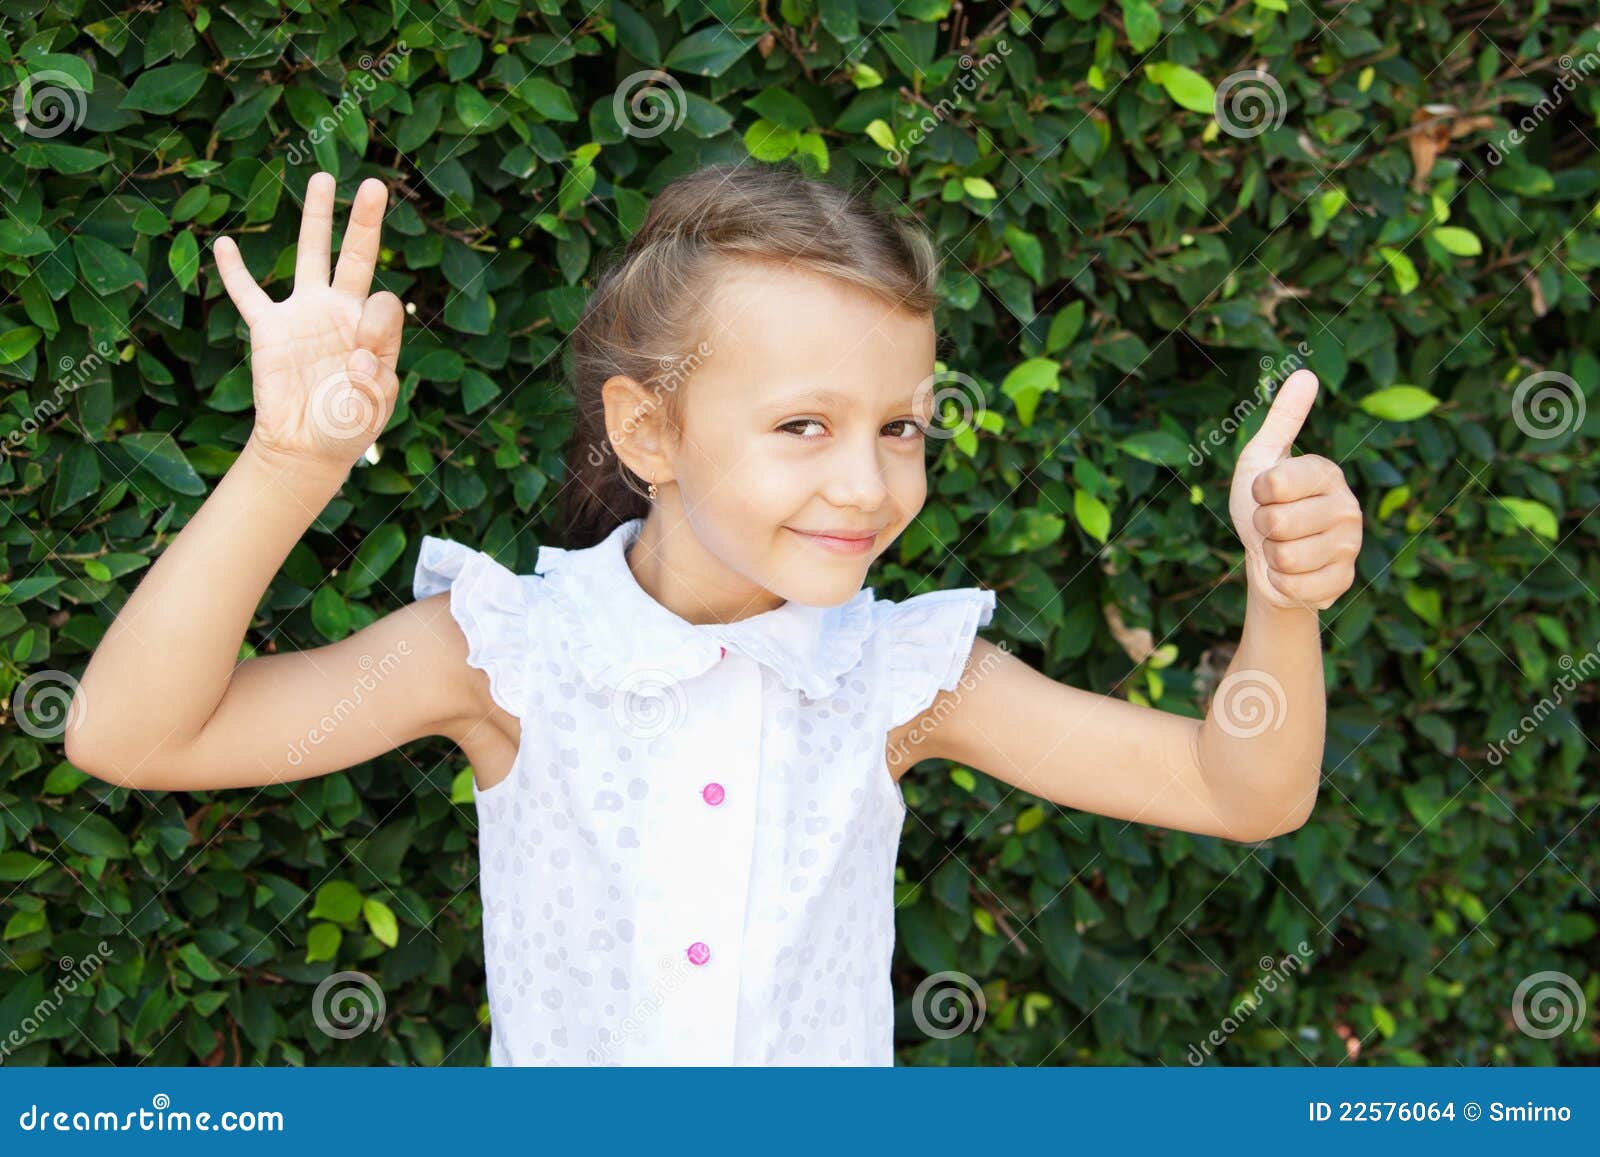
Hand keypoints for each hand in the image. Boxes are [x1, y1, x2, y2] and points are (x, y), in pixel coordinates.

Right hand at [213, 172, 403, 471]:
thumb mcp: (373, 408)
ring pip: (310, 256)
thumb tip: (358, 352)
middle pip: (357, 256)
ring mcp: (304, 314)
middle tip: (374, 184)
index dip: (376, 325)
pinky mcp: (269, 329)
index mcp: (374, 330)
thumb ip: (375, 381)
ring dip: (316, 218)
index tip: (361, 360)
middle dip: (364, 221)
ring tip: (322, 177)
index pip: (383, 304)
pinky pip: (248, 294)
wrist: (306, 448)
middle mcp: (342, 312)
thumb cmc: (347, 428)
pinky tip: (224, 242)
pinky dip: (234, 271)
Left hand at [1228, 369, 1362, 611]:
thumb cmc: (1262, 505)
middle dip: (1261, 529)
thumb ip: (1282, 420)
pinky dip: (1281, 582)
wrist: (1266, 560)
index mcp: (1326, 472)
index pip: (1273, 484)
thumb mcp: (1260, 459)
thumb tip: (1307, 373)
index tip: (1263, 494)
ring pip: (1284, 557)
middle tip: (1272, 527)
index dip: (1256, 493)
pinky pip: (1295, 585)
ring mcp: (1349, 546)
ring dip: (1270, 557)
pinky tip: (1293, 573)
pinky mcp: (1342, 581)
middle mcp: (1347, 506)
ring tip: (1282, 548)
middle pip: (1276, 524)